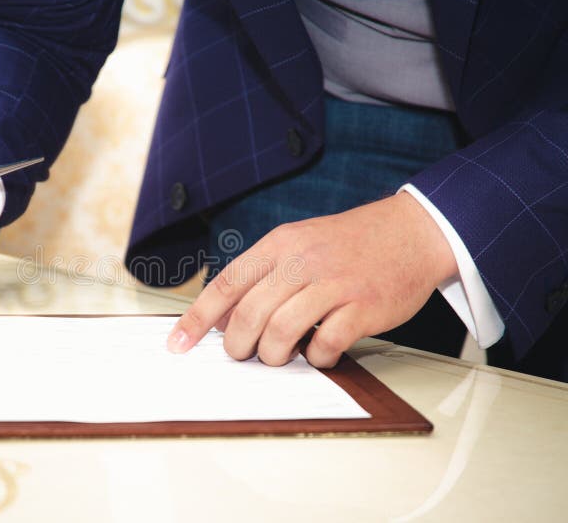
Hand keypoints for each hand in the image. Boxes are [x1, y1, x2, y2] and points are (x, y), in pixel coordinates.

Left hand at [166, 192, 457, 367]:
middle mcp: (302, 262)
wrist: (412, 231)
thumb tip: (223, 318)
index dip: (196, 319)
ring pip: (282, 331)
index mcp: (280, 244)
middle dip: (237, 345)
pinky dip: (316, 357)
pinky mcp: (364, 306)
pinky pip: (327, 343)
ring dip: (273, 354)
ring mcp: (334, 284)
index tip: (178, 344)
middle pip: (249, 314)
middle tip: (242, 354)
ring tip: (279, 356)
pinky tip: (318, 353)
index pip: (226, 284)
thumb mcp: (299, 243)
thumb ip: (263, 276)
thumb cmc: (348, 244)